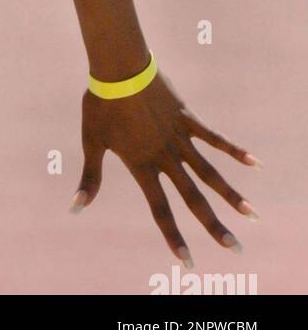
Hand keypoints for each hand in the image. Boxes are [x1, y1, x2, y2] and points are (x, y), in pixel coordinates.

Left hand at [72, 70, 259, 265]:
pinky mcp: (187, 118)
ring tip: (252, 215)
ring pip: (210, 173)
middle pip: (194, 198)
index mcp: (141, 165)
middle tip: (235, 249)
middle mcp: (165, 156)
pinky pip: (215, 137)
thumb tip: (75, 208)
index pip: (160, 209)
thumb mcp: (92, 142)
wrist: (117, 68)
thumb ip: (90, 178)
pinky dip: (235, 150)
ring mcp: (179, 138)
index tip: (187, 260)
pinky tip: (255, 163)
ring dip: (231, 195)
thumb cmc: (101, 105)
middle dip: (214, 226)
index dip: (173, 236)